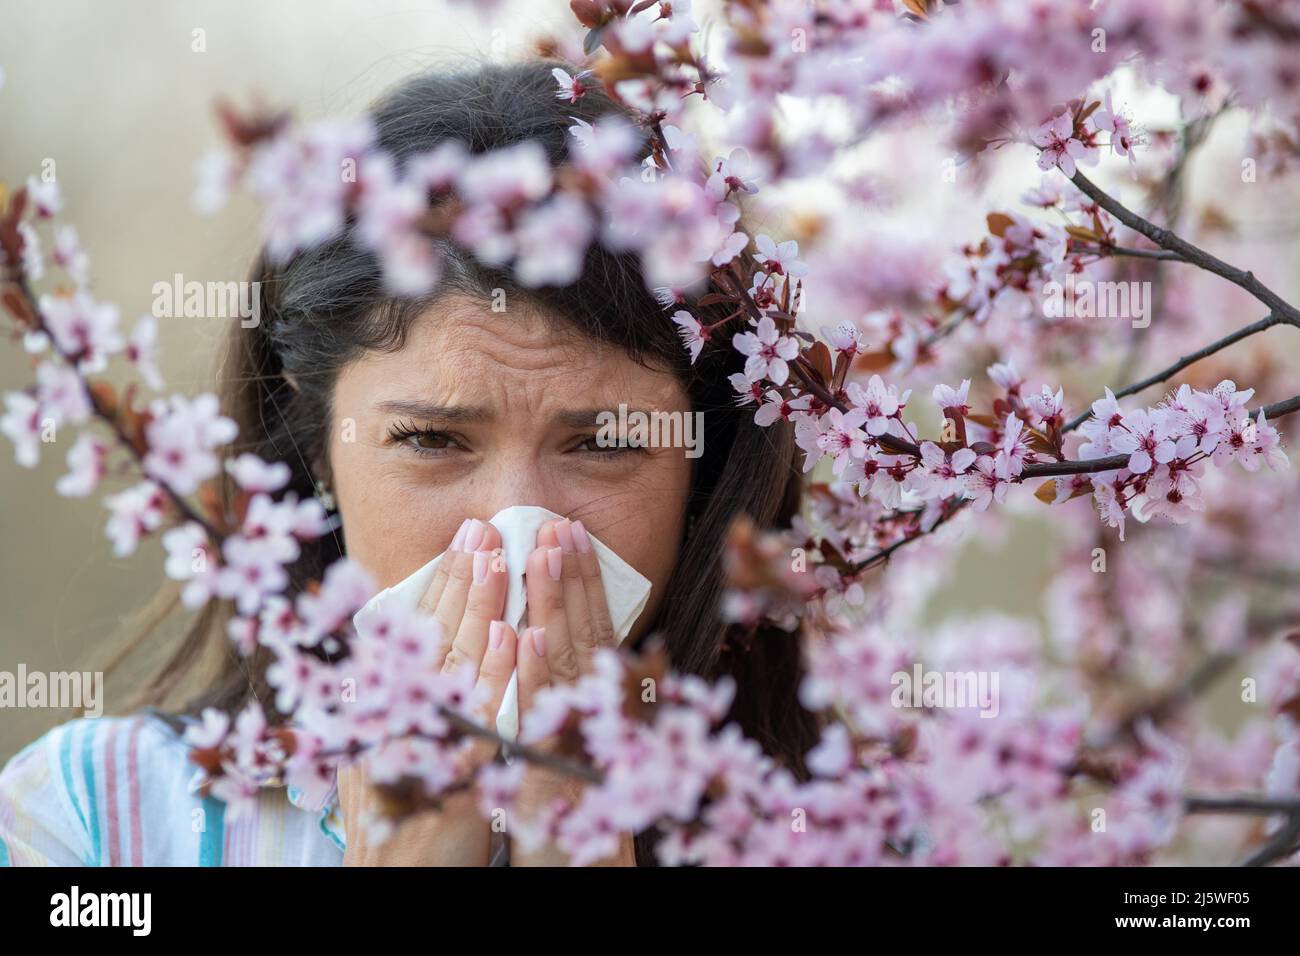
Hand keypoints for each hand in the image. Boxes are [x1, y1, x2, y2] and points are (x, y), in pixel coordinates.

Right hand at [338, 517, 517, 865]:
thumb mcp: (416, 745)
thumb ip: (424, 697)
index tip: (465, 538)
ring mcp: (432, 744)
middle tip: (482, 527)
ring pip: (461, 663)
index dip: (445, 583)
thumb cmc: (413, 817)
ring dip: (482, 607)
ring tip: (499, 558)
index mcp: (400, 706)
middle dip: (463, 580)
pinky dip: (503, 674)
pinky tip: (519, 636)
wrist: (405, 878)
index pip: (424, 632)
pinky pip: (489, 717)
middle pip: (440, 636)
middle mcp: (408, 719)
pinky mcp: (463, 777)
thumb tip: (437, 643)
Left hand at [511, 517, 637, 866]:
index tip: (570, 535)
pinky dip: (537, 677)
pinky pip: (545, 720)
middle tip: (558, 525)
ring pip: (568, 664)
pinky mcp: (555, 772)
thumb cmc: (571, 815)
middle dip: (569, 579)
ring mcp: (581, 744)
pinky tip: (528, 637)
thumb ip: (567, 694)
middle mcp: (599, 719)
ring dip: (556, 606)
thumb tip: (547, 636)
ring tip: (545, 556)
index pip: (594, 633)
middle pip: (584, 637)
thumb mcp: (573, 743)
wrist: (581, 872)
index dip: (583, 583)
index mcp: (600, 708)